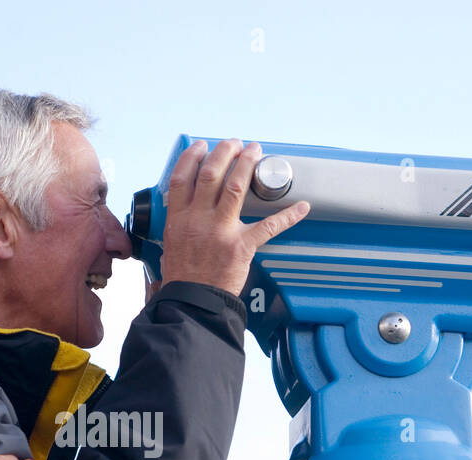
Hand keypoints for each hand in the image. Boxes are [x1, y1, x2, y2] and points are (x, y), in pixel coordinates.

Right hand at [160, 139, 309, 297]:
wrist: (193, 304)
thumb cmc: (182, 279)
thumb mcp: (170, 245)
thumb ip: (180, 223)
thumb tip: (187, 207)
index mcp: (178, 220)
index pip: (181, 178)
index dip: (193, 157)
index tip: (202, 146)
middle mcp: (198, 220)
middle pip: (211, 174)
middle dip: (226, 152)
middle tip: (236, 144)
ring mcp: (220, 232)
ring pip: (236, 187)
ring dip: (248, 165)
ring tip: (256, 152)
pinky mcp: (241, 247)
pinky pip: (269, 226)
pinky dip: (288, 215)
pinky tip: (301, 206)